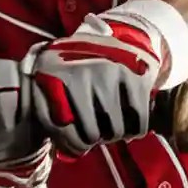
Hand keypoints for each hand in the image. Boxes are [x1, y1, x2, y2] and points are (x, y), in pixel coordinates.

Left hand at [23, 12, 162, 157]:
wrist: (109, 36)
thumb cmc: (74, 71)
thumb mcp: (49, 85)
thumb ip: (48, 116)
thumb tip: (72, 151)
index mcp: (52, 75)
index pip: (61, 129)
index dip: (71, 144)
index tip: (78, 142)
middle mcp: (80, 72)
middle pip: (91, 134)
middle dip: (96, 139)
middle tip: (98, 132)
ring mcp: (109, 72)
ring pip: (115, 131)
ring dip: (115, 136)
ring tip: (111, 126)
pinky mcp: (136, 75)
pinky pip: (138, 122)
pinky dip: (136, 130)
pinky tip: (130, 123)